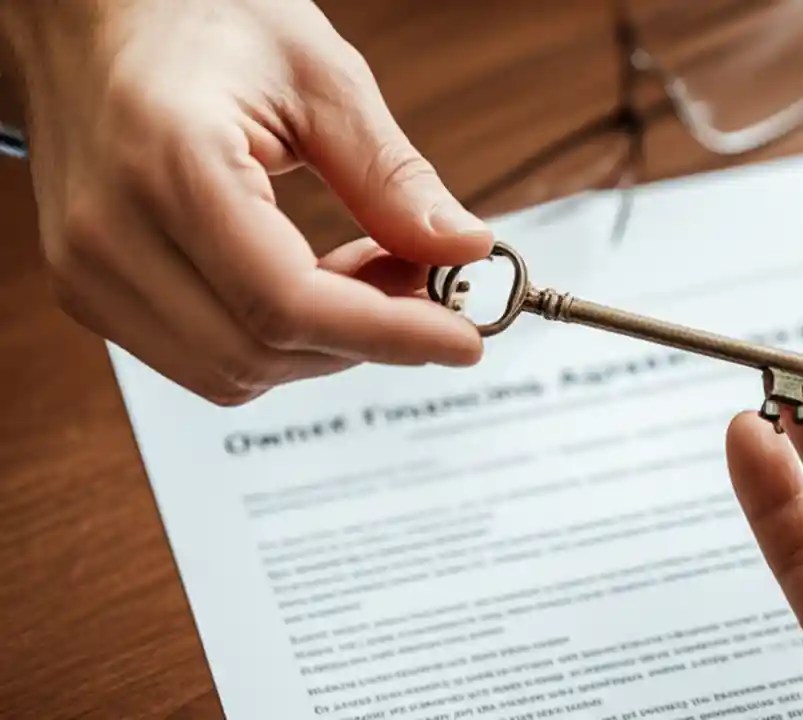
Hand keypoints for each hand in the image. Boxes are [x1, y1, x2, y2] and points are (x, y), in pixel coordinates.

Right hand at [0, 0, 490, 404]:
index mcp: (168, 165)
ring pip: (234, 372)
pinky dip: (278, 339)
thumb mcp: (318, 77)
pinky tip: (316, 281)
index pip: (288, 303)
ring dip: (324, 343)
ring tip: (373, 271)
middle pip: (263, 352)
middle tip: (426, 283)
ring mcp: (86, 271)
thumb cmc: (192, 16)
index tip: (463, 340)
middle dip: (366, 336)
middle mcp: (108, 234)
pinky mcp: (90, 290)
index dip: (390, 334)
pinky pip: (203, 356)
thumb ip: (392, 176)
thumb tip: (462, 249)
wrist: (87, 13)